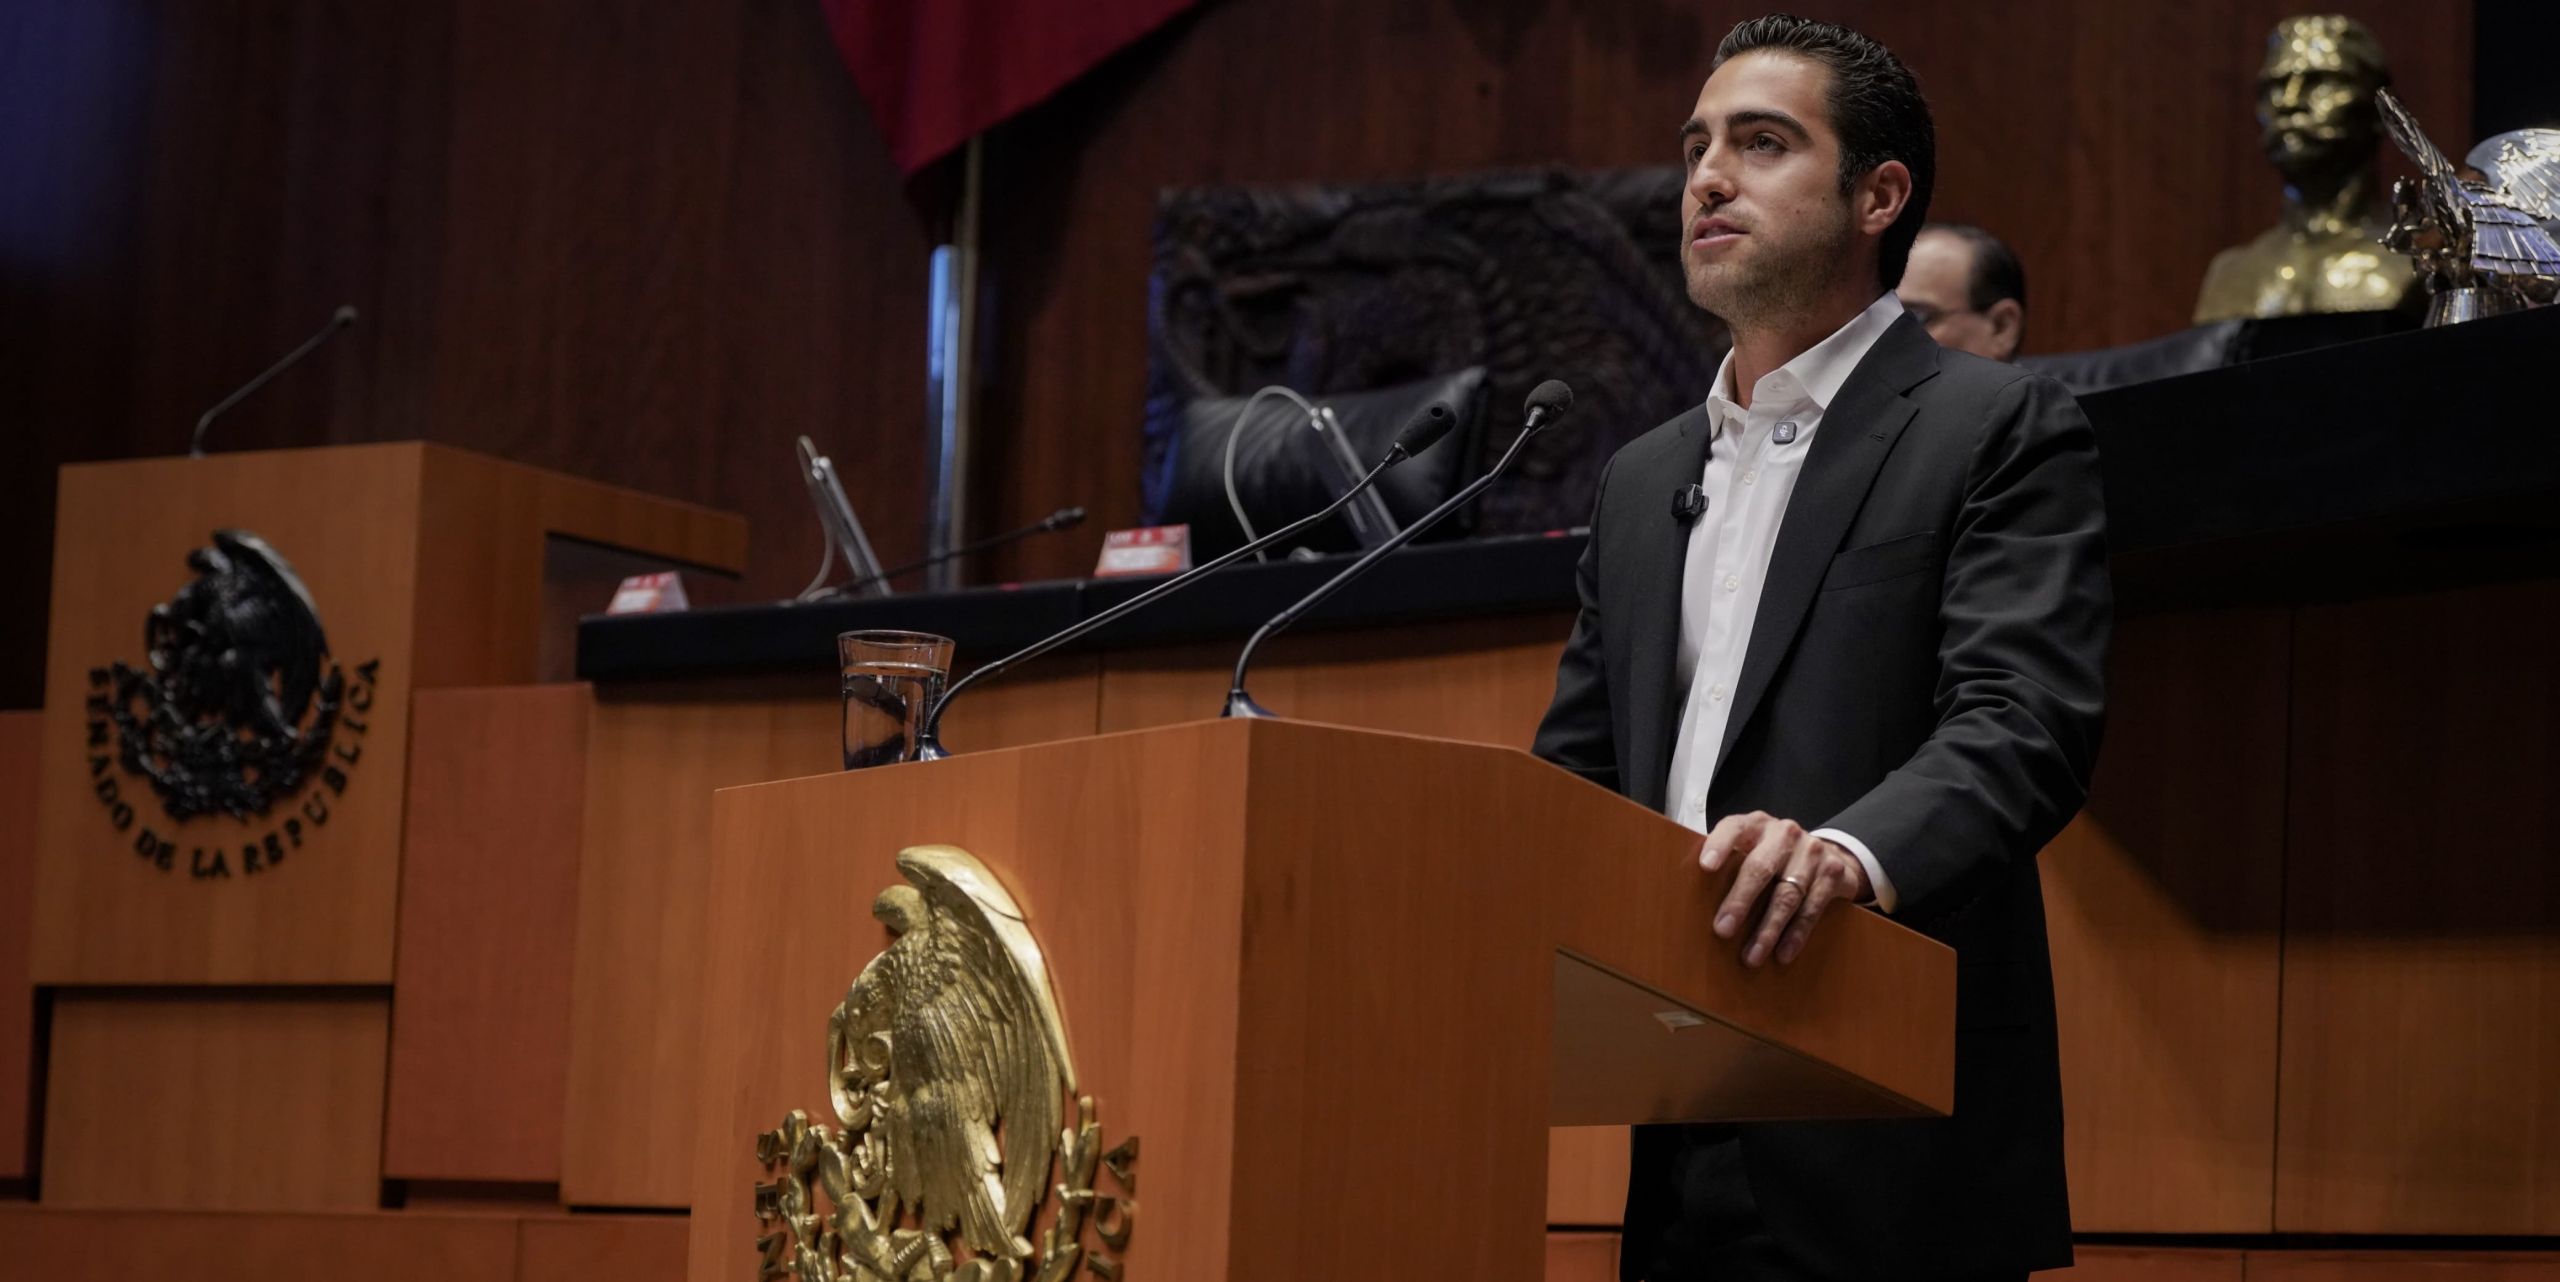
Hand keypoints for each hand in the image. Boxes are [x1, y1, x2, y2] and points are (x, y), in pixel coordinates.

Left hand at [1700, 811, 1870, 967]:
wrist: (1830, 854)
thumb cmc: (1773, 857)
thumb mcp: (1751, 850)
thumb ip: (1728, 864)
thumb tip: (1689, 899)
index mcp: (1756, 824)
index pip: (1734, 828)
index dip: (1720, 845)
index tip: (1705, 866)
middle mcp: (1784, 833)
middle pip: (1760, 867)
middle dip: (1740, 901)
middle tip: (1722, 930)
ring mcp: (1812, 851)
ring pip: (1787, 894)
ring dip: (1768, 929)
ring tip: (1751, 956)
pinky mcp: (1833, 872)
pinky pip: (1812, 908)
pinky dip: (1796, 934)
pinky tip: (1783, 953)